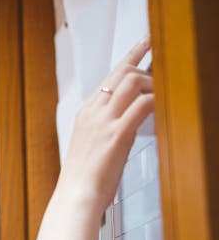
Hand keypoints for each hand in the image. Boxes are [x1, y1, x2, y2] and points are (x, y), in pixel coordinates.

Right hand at [57, 37, 154, 214]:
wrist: (76, 196)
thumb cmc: (83, 179)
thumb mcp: (90, 146)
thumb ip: (105, 129)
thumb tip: (126, 123)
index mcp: (86, 114)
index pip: (109, 77)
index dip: (129, 58)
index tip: (143, 44)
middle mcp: (93, 112)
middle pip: (121, 73)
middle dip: (145, 64)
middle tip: (162, 62)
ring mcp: (104, 122)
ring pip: (132, 83)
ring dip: (153, 83)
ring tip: (164, 93)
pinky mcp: (117, 135)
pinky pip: (143, 106)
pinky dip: (157, 101)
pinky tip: (164, 106)